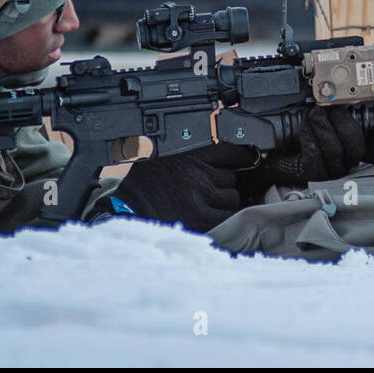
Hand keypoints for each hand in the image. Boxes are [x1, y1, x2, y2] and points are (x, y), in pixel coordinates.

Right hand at [113, 143, 256, 231]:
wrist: (126, 202)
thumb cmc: (146, 179)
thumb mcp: (173, 155)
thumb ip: (199, 156)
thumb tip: (235, 157)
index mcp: (193, 156)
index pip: (232, 153)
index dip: (242, 157)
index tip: (248, 159)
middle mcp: (200, 175)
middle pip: (232, 178)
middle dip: (224, 183)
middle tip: (207, 188)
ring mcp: (202, 198)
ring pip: (232, 198)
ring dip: (224, 201)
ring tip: (204, 203)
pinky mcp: (200, 219)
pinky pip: (226, 217)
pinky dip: (222, 217)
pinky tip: (209, 215)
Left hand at [261, 105, 373, 186]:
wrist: (279, 154)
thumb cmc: (308, 139)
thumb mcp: (334, 127)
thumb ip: (356, 126)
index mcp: (356, 158)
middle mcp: (346, 171)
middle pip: (354, 150)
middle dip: (343, 122)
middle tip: (332, 106)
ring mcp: (329, 176)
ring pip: (334, 151)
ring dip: (323, 126)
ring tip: (315, 111)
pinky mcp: (311, 177)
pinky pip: (314, 158)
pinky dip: (309, 136)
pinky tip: (306, 122)